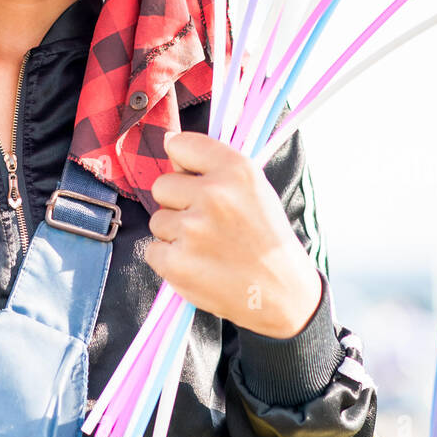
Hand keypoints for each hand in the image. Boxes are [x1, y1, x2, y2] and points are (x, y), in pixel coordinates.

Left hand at [146, 131, 322, 335]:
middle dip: (177, 203)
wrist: (283, 293)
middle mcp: (214, 194)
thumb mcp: (254, 188)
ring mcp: (193, 229)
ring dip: (175, 234)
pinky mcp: (177, 262)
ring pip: (158, 220)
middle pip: (162, 185)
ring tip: (206, 247)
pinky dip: (169, 260)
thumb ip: (214, 165)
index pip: (180, 145)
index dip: (183, 163)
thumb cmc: (265, 237)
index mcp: (236, 170)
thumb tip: (168, 142)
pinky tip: (197, 265)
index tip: (191, 176)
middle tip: (206, 222)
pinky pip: (153, 249)